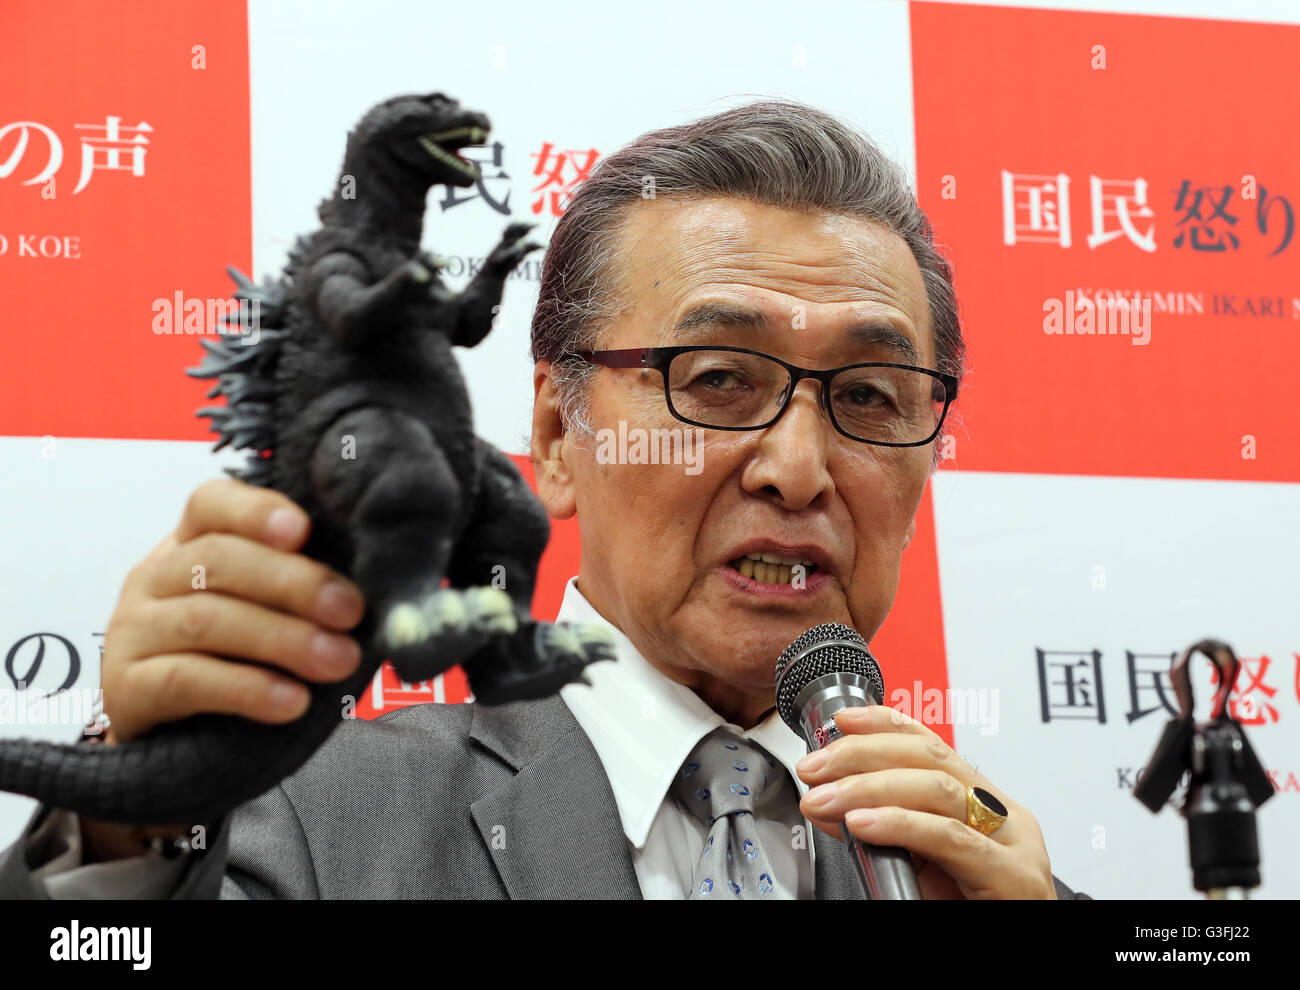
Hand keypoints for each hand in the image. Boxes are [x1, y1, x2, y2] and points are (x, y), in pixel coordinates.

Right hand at [78, 479, 366, 860]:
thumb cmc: (241, 664)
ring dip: (283, 638)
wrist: (179, 751)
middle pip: (218, 560)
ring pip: (206, 620)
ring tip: (338, 661)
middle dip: (294, 584)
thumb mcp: (272, 614)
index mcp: (190, 545)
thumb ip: (308, 592)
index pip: (211, 504)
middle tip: (351, 611)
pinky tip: (292, 702)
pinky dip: (247, 689)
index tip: (304, 530)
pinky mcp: (126, 690)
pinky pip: (186, 680)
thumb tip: (385, 585)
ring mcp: (132, 632)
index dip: (256, 511)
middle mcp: (154, 579)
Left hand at [795, 706, 1056, 898]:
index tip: (841, 721)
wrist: (1020, 961)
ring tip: (824, 799)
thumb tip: (829, 801)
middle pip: (929, 759)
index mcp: (987, 805)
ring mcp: (1013, 845)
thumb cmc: (971, 909)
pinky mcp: (1012, 878)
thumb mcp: (924, 862)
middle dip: (862, 755)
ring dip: (867, 787)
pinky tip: (863, 824)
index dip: (886, 724)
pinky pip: (950, 838)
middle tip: (814, 769)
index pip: (933, 746)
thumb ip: (886, 828)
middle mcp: (1005, 816)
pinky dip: (900, 824)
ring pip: (936, 789)